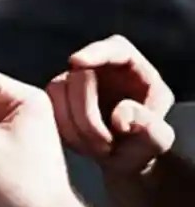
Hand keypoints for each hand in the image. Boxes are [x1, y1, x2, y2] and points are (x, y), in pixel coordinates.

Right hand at [46, 35, 174, 175]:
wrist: (126, 157)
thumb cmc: (145, 143)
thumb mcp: (159, 139)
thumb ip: (150, 126)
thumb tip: (121, 113)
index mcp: (134, 69)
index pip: (115, 49)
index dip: (95, 52)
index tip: (76, 62)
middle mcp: (101, 69)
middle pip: (80, 75)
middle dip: (88, 114)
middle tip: (105, 143)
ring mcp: (76, 82)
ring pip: (58, 90)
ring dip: (75, 125)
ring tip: (98, 148)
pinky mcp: (58, 98)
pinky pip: (48, 106)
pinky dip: (63, 129)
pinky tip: (82, 145)